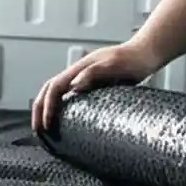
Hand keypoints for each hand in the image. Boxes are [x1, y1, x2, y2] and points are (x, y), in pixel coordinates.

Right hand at [32, 41, 163, 133]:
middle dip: (39, 109)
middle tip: (39, 131)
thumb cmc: (133, 60)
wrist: (146, 54)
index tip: (47, 125)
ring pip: (55, 92)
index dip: (47, 106)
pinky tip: (64, 119)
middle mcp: (77, 72)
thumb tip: (73, 87)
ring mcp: (83, 77)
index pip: (54, 88)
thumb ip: (94, 73)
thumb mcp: (115, 65)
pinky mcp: (91, 84)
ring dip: (45, 108)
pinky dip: (59, 107)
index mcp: (80, 68)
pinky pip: (68, 95)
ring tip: (45, 127)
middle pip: (48, 90)